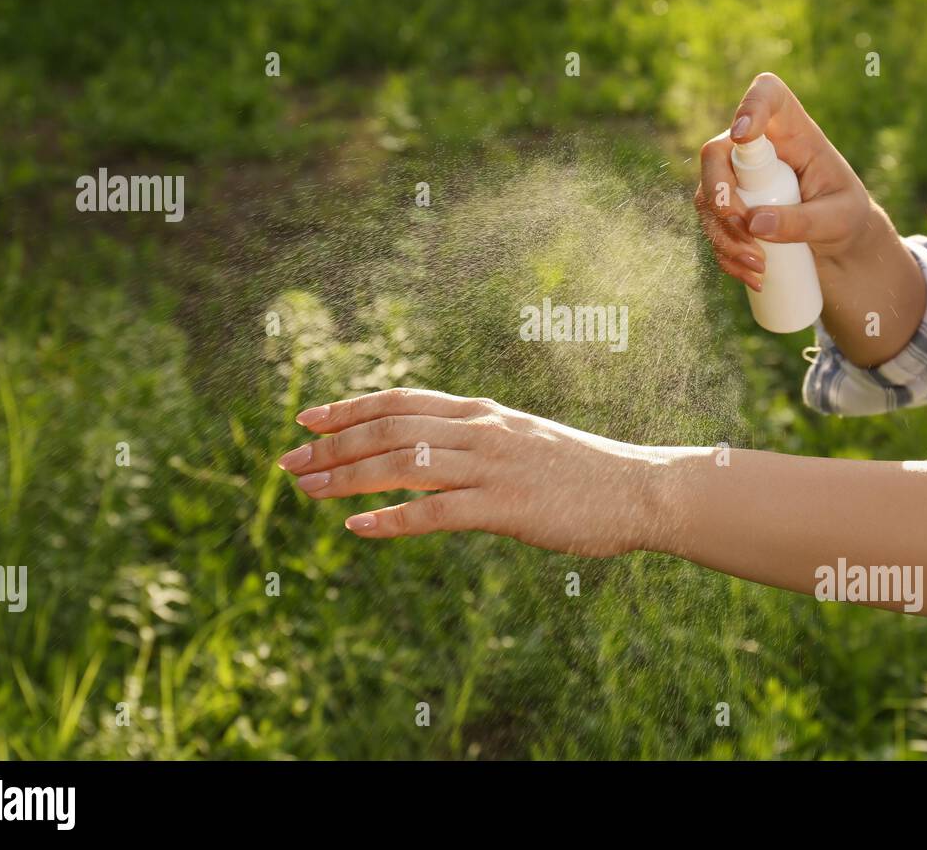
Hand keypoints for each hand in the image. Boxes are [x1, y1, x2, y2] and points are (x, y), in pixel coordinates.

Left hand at [277, 388, 662, 556]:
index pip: (400, 400)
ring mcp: (491, 466)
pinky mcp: (504, 506)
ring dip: (347, 477)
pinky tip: (357, 526)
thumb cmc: (580, 472)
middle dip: (333, 444)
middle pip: (389, 429)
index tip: (307, 417)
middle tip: (288, 461)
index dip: (349, 407)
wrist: (638, 490)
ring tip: (305, 489)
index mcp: (482, 413)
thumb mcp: (522, 442)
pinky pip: (434, 511)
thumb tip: (432, 453)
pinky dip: (391, 518)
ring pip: (402, 464)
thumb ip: (477, 442)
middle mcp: (480, 431)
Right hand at [694, 72, 882, 290]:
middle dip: (721, 194)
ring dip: (724, 235)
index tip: (742, 135)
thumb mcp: (838, 219)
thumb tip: (754, 224)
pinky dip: (726, 254)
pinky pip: (711, 227)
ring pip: (707, 197)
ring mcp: (737, 179)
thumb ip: (803, 219)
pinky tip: (752, 275)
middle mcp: (757, 150)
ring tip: (759, 266)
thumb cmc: (846, 216)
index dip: (749, 106)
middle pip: (716, 153)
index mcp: (793, 131)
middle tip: (745, 228)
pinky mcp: (729, 209)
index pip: (767, 95)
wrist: (839, 244)